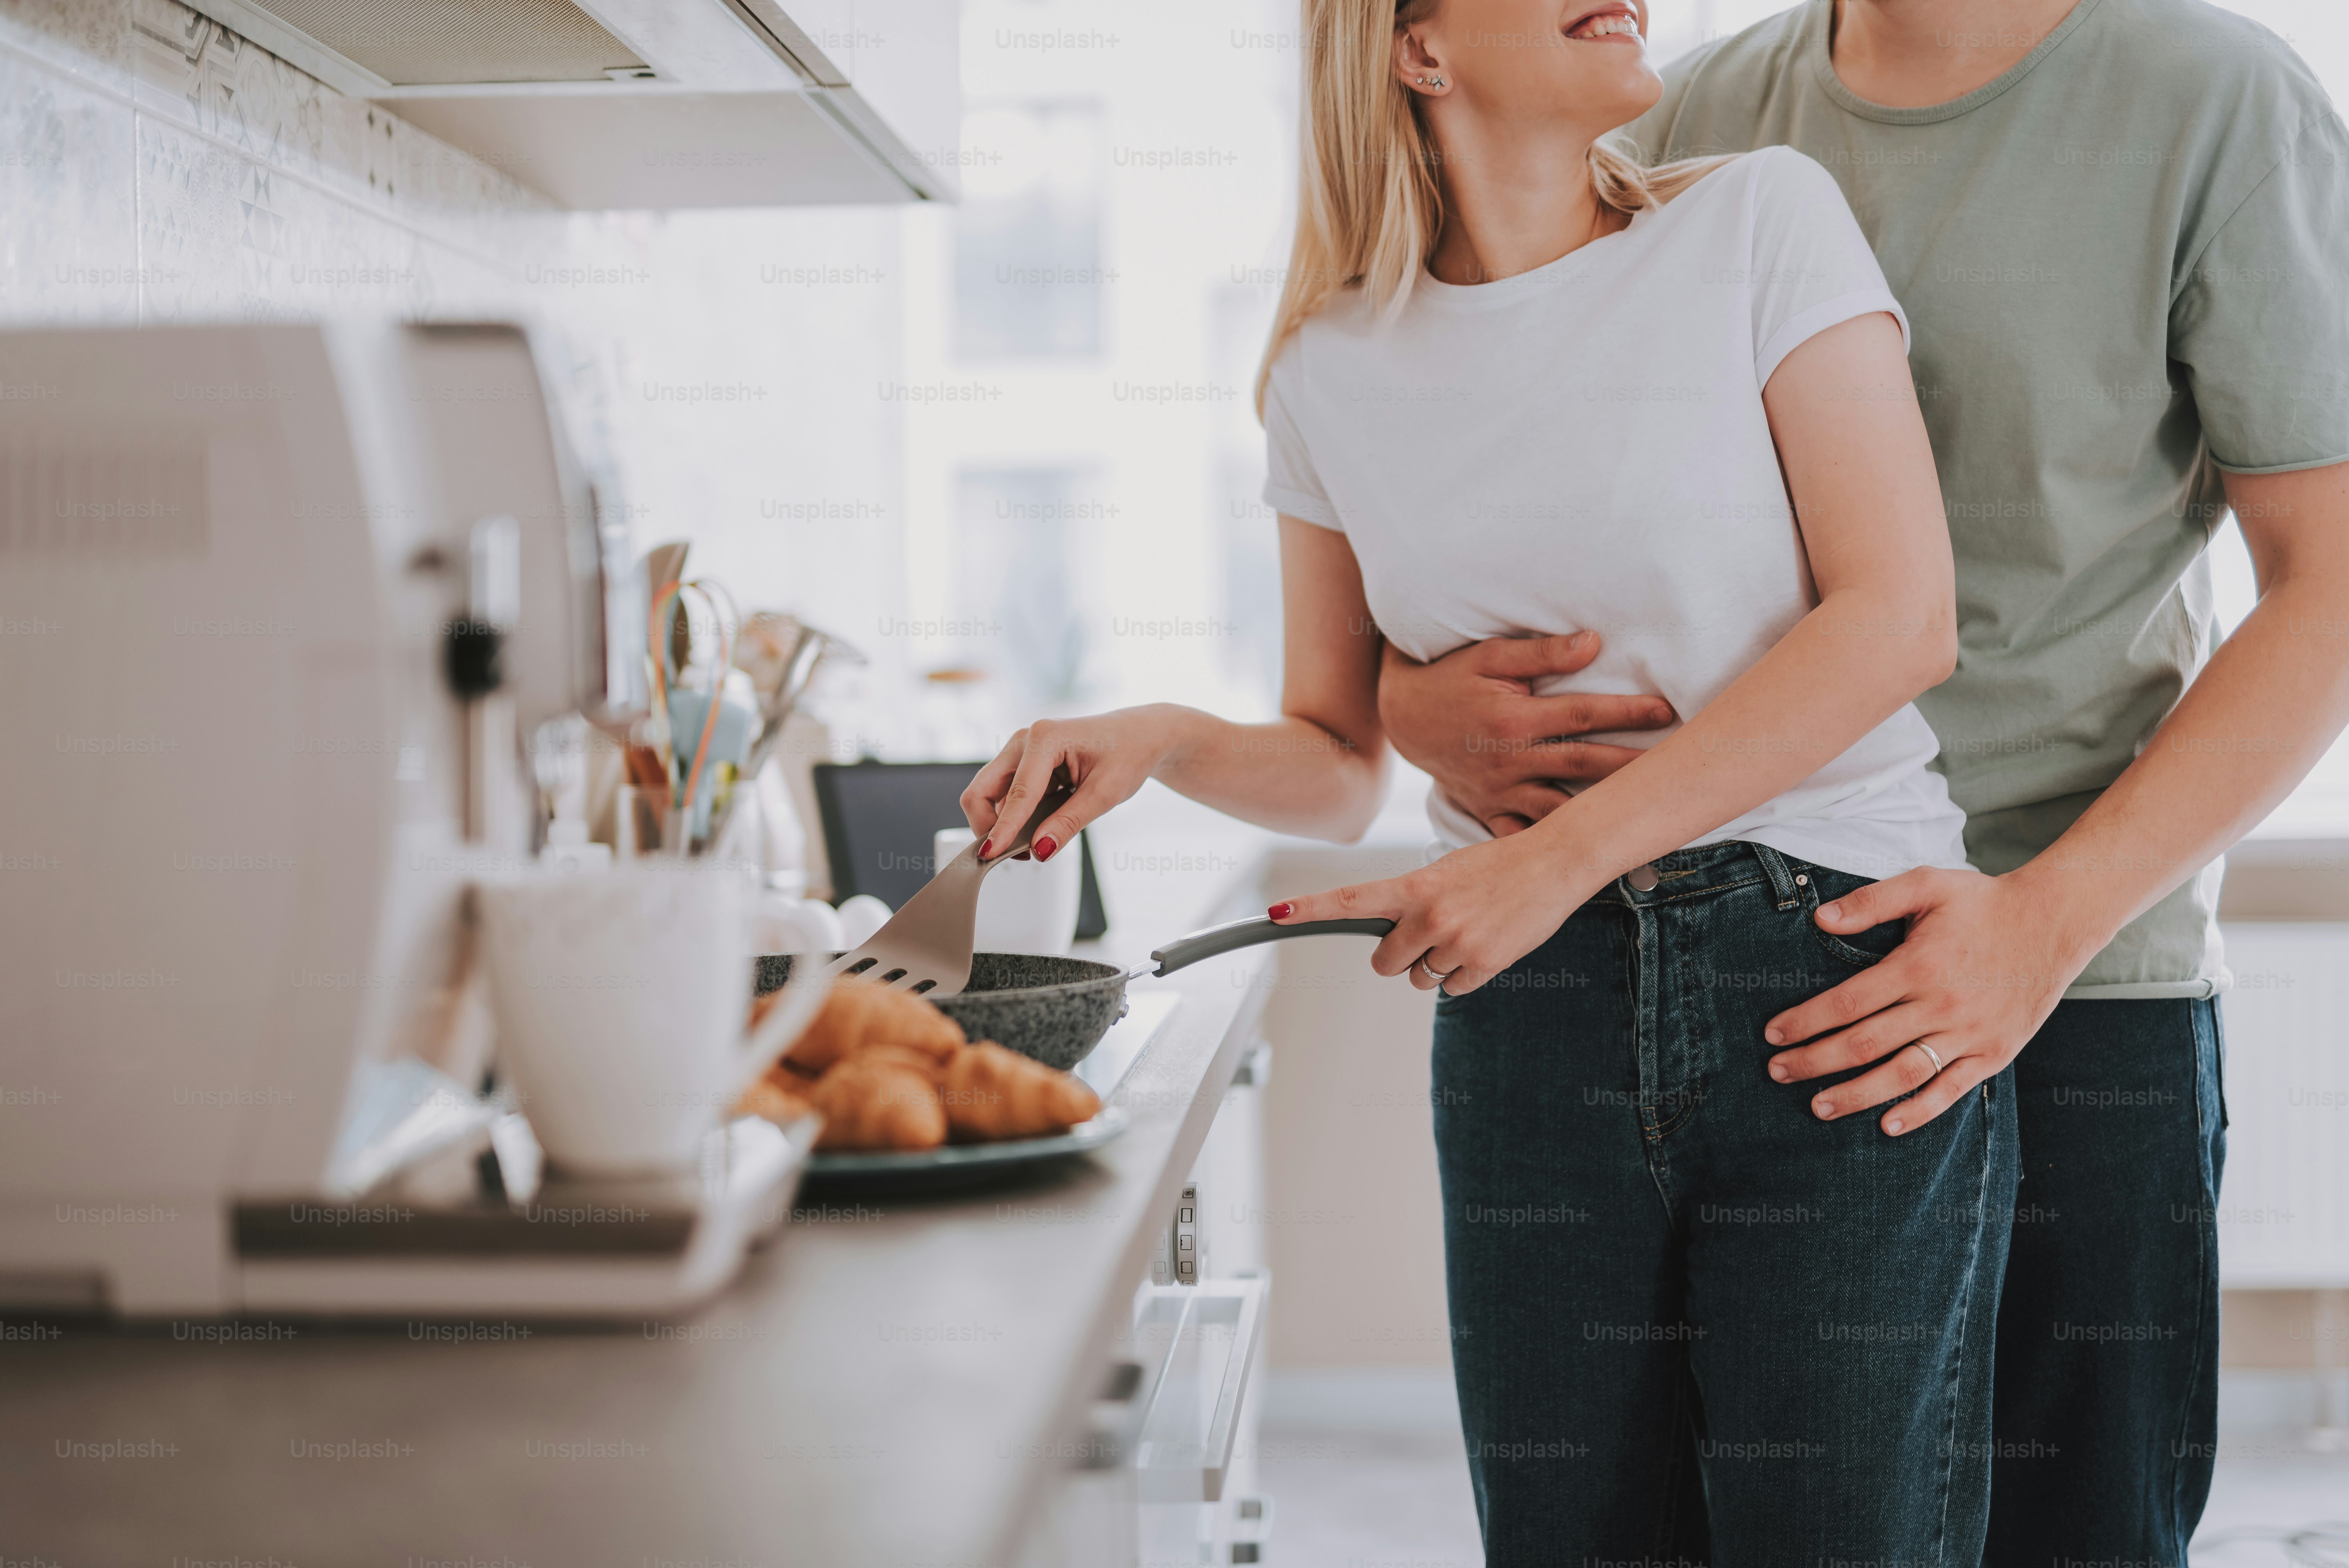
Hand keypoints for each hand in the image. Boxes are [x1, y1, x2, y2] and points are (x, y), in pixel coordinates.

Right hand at [961, 706, 1186, 863]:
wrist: (1140, 736)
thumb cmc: (1128, 753)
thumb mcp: (1106, 793)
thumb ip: (1070, 822)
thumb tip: (1041, 849)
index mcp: (1046, 738)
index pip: (1017, 792)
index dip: (1003, 827)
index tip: (990, 854)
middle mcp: (1025, 740)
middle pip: (982, 789)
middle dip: (988, 825)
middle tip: (1010, 854)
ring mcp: (1021, 750)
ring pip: (989, 794)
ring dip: (1000, 823)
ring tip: (1029, 846)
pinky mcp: (1024, 763)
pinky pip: (1005, 794)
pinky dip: (1012, 816)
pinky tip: (1035, 829)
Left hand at [1265, 832, 1596, 994]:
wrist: (1554, 863)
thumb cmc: (1498, 866)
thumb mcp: (1446, 872)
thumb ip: (1413, 900)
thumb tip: (1393, 936)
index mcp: (1413, 886)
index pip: (1350, 899)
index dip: (1309, 909)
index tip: (1274, 913)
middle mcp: (1427, 916)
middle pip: (1385, 963)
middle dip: (1400, 958)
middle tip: (1429, 937)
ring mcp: (1454, 942)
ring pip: (1420, 979)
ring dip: (1437, 965)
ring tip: (1468, 932)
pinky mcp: (1482, 964)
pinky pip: (1453, 989)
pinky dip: (1465, 976)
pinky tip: (1486, 946)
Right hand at [1378, 633, 1675, 835]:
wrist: (1400, 715)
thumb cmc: (1449, 678)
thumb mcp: (1489, 655)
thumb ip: (1542, 653)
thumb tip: (1593, 643)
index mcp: (1514, 718)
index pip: (1583, 715)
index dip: (1628, 713)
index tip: (1667, 711)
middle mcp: (1509, 759)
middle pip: (1584, 767)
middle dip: (1633, 767)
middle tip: (1679, 768)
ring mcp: (1498, 790)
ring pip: (1560, 810)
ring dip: (1603, 815)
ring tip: (1645, 818)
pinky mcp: (1487, 810)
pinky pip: (1521, 839)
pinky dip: (1550, 852)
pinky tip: (1588, 860)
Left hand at [1762, 866, 2100, 1134]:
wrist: (2054, 922)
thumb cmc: (1984, 902)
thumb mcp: (1927, 884)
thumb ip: (1872, 900)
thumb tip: (1821, 919)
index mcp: (1918, 965)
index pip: (1847, 1003)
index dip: (1805, 1022)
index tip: (1773, 1035)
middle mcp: (1942, 1004)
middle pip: (1865, 1043)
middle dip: (1815, 1062)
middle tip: (1777, 1073)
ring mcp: (1970, 1033)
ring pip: (1902, 1074)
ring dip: (1856, 1095)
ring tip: (1818, 1107)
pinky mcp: (1994, 1052)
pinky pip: (1951, 1089)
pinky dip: (1919, 1112)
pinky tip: (1886, 1125)